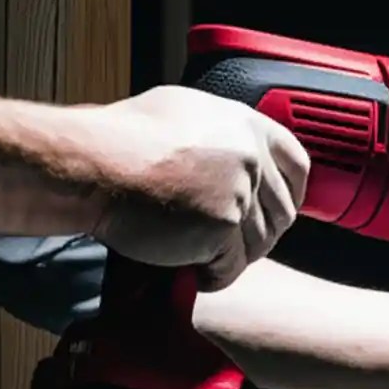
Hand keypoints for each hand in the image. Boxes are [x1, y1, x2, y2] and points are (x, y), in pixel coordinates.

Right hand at [91, 86, 310, 290]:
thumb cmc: (120, 140)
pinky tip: (191, 267)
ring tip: (198, 252)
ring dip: (230, 256)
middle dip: (258, 233)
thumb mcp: (184, 115)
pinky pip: (231, 266)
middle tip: (228, 242)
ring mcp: (240, 192)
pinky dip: (213, 274)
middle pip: (281, 211)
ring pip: (258, 244)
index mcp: (246, 124)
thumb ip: (224, 137)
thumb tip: (243, 159)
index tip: (279, 210)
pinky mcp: (223, 226)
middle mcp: (250, 156)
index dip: (290, 193)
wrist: (91, 165)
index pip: (297, 164)